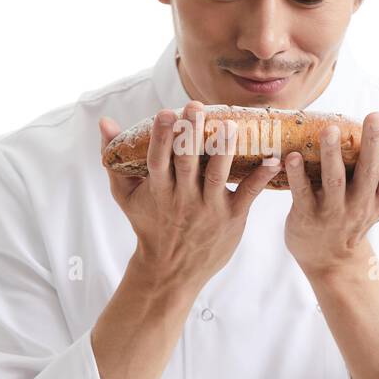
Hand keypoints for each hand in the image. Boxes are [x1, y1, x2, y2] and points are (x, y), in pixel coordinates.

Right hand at [99, 102, 281, 292]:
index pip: (158, 160)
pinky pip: (247, 195)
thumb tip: (105, 123)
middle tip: (196, 106)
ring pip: (216, 174)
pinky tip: (273, 159)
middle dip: (191, 133)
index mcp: (158, 191)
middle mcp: (182, 199)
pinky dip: (260, 177)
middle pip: (187, 162)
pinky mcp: (231, 218)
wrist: (170, 271)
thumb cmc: (149, 224)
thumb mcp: (127, 195)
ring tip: (230, 125)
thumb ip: (115, 160)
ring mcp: (208, 209)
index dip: (162, 137)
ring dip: (224, 149)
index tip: (166, 113)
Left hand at [283, 113, 378, 275]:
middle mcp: (361, 205)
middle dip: (373, 143)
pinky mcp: (307, 216)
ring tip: (330, 129)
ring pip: (334, 180)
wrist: (330, 260)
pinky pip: (302, 193)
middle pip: (369, 172)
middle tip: (375, 115)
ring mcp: (333, 212)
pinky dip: (296, 174)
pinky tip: (292, 156)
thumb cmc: (361, 210)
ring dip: (332, 154)